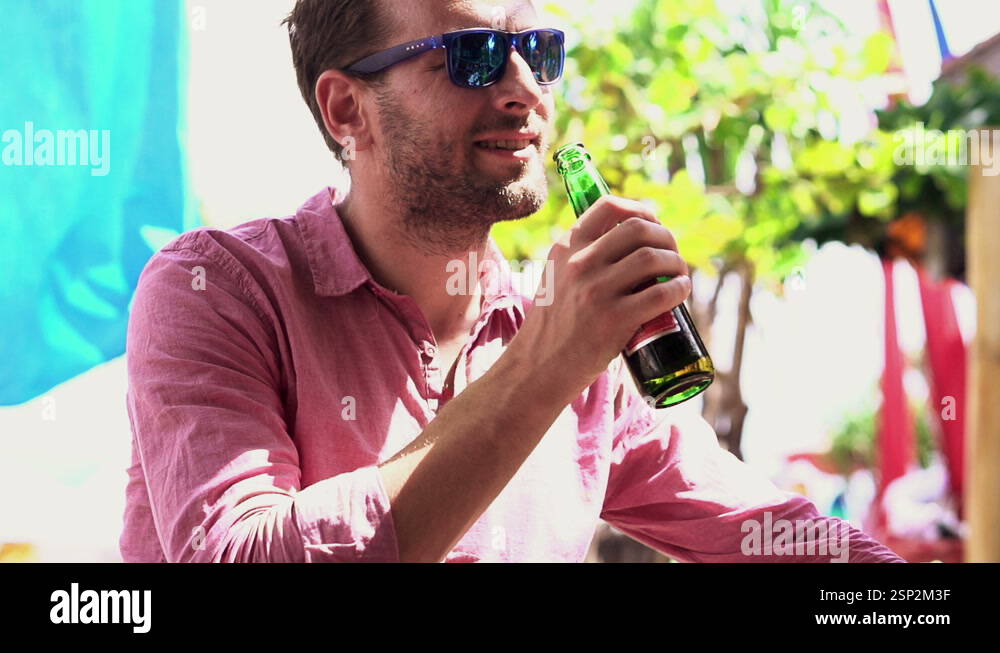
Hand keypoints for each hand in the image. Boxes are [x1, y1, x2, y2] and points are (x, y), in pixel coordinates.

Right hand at [506, 195, 690, 402]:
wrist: (537, 368)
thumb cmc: (553, 326)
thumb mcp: (556, 278)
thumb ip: (581, 258)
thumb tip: (627, 241)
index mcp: (566, 247)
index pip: (609, 206)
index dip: (642, 210)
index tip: (654, 226)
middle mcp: (579, 263)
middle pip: (639, 228)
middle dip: (666, 238)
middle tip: (672, 256)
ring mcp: (596, 291)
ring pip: (654, 258)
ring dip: (676, 264)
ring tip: (678, 276)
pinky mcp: (613, 320)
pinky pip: (661, 294)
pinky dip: (679, 289)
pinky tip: (681, 292)